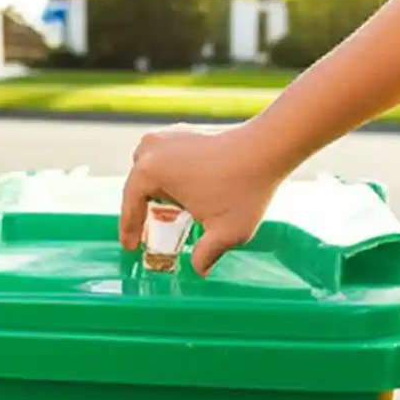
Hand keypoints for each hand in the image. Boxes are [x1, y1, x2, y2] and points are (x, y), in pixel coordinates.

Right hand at [120, 123, 284, 275]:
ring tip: (170, 214)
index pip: (130, 206)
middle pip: (137, 186)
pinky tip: (189, 194)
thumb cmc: (245, 187)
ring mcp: (168, 135)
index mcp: (149, 171)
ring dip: (156, 192)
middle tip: (149, 233)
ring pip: (151, 170)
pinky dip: (171, 177)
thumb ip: (206, 255)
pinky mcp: (185, 130)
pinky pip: (166, 158)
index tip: (131, 247)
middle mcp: (152, 148)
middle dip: (142, 210)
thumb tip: (199, 269)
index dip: (130, 230)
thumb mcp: (225, 233)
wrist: (269, 146)